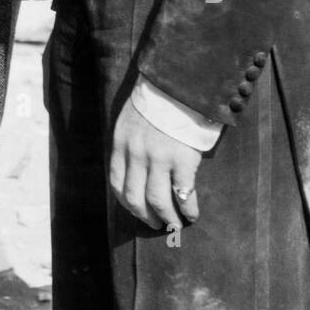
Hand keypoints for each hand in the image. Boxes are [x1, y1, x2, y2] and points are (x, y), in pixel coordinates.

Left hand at [110, 95, 200, 229]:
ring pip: (158, 201)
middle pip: (135, 197)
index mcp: (122, 144)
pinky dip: (188, 208)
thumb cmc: (156, 101)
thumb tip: (135, 168)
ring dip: (167, 218)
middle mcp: (137, 154)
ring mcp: (159, 158)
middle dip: (145, 216)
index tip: (136, 211)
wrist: (177, 84)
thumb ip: (130, 143)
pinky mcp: (182, 160)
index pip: (118, 183)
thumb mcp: (131, 120)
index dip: (127, 203)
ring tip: (174, 225)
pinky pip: (183, 193)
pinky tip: (192, 214)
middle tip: (156, 224)